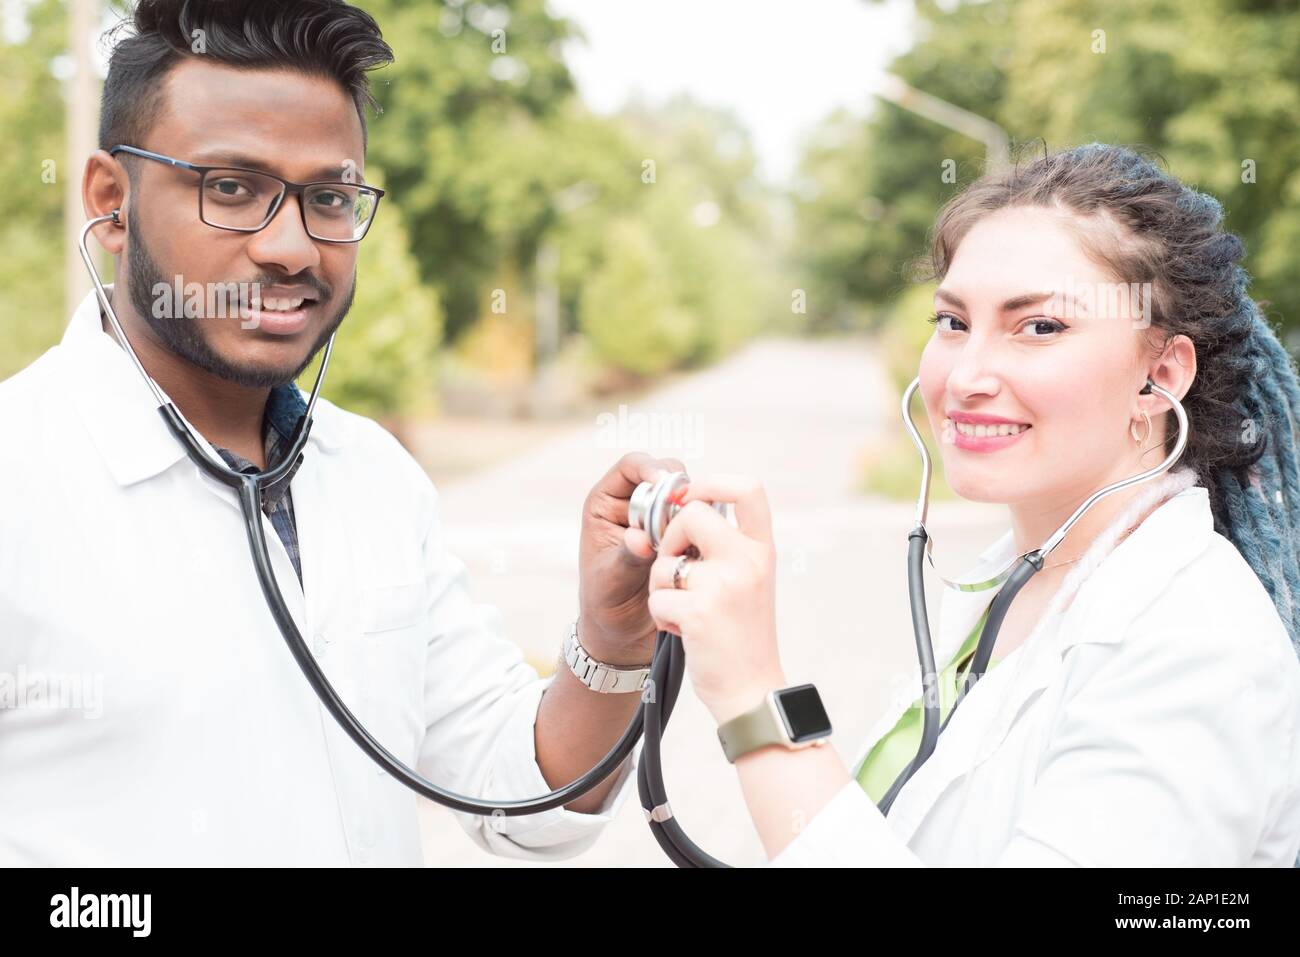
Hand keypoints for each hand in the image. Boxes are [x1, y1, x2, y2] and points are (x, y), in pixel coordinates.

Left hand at [578, 452, 685, 666]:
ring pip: (686, 497)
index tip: (665, 486)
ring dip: (693, 512)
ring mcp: (660, 520)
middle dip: (678, 490)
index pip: (632, 466)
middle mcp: (634, 506)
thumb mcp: (610, 582)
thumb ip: (625, 557)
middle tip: (685, 514)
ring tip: (690, 540)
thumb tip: (638, 538)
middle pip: (666, 475)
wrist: (624, 633)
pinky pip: (698, 522)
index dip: (650, 468)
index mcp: (606, 504)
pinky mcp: (681, 537)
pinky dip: (704, 530)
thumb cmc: (605, 605)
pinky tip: (702, 551)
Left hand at [637, 474, 786, 724]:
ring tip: (683, 611)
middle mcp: (748, 560)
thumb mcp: (750, 580)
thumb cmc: (742, 635)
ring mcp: (725, 585)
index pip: (748, 487)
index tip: (690, 499)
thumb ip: (728, 545)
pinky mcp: (699, 612)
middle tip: (677, 569)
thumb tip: (689, 505)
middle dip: (671, 538)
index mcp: (762, 549)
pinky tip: (681, 631)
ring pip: (666, 561)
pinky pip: (657, 596)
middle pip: (693, 513)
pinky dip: (661, 616)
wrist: (751, 691)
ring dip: (661, 586)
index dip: (712, 482)